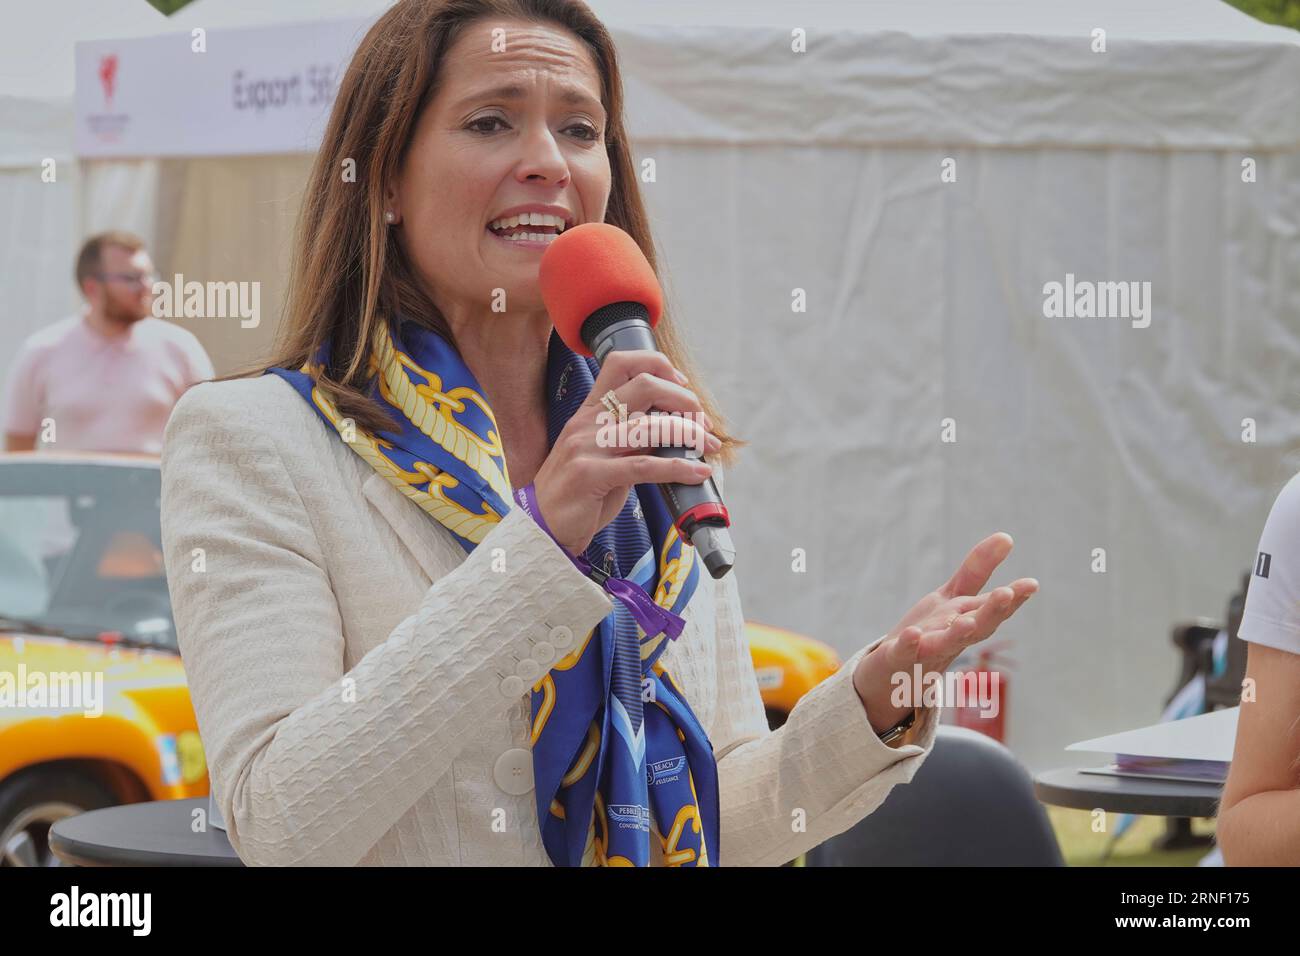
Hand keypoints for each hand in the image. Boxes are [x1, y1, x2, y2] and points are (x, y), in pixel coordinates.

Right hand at [532, 350, 721, 555]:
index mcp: (588, 412)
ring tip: (708, 446)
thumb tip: (673, 432)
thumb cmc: (577, 494)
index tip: (681, 386)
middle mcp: (586, 423)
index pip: (620, 364)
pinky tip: (696, 473)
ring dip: (688, 433)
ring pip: (649, 425)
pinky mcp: (590, 475)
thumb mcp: (604, 457)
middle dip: (683, 399)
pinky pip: (644, 466)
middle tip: (702, 421)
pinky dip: (678, 467)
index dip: (657, 366)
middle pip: (643, 385)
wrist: (542, 528)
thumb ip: (632, 440)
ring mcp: (586, 447)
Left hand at [852, 533, 1037, 735]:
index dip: (1012, 598)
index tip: (1031, 584)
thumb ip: (977, 569)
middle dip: (992, 612)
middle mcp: (952, 638)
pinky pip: (903, 652)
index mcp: (967, 621)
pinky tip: (913, 634)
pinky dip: (909, 644)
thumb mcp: (952, 597)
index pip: (992, 608)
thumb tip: (1007, 537)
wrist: (891, 675)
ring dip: (958, 633)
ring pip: (946, 643)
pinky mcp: (897, 658)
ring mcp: (926, 651)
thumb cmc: (929, 633)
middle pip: (977, 626)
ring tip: (967, 623)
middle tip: (1007, 594)